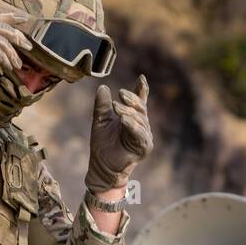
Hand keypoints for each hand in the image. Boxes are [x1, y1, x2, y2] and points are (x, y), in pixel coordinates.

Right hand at [0, 12, 32, 90]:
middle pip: (2, 28)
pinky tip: (8, 66)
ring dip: (11, 55)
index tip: (25, 19)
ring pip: (1, 42)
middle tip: (29, 47)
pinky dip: (4, 60)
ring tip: (17, 64)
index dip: (11, 17)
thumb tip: (8, 42)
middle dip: (17, 38)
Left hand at [85, 74, 152, 193]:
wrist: (101, 166)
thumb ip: (102, 105)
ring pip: (140, 120)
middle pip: (140, 108)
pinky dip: (132, 126)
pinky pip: (139, 134)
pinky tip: (124, 119)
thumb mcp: (100, 121)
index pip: (140, 101)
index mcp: (133, 118)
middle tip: (120, 93)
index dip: (142, 89)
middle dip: (131, 100)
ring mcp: (145, 137)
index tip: (141, 78)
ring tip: (116, 107)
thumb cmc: (102, 145)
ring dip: (128, 112)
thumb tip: (102, 87)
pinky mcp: (144, 147)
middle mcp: (142, 126)